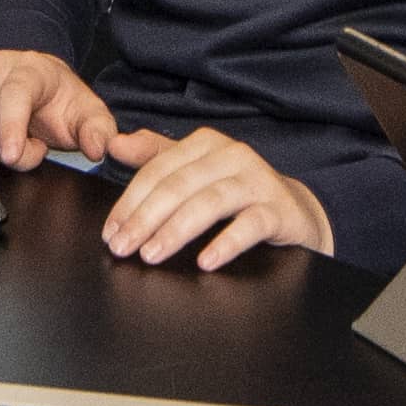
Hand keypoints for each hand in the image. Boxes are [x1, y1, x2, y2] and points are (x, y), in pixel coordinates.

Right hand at [0, 46, 119, 168]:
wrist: (33, 82)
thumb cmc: (57, 99)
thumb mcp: (86, 113)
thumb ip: (99, 131)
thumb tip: (98, 148)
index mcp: (26, 69)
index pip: (13, 96)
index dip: (10, 127)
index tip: (10, 153)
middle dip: (11, 152)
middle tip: (28, 140)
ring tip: (9, 136)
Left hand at [95, 125, 333, 269]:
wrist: (295, 211)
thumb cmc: (238, 192)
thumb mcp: (195, 170)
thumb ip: (155, 156)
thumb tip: (113, 144)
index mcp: (206, 144)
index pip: (158, 170)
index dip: (130, 201)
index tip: (110, 231)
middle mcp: (232, 156)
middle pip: (179, 186)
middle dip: (145, 218)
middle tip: (122, 247)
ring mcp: (257, 181)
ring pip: (209, 203)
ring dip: (176, 230)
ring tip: (152, 255)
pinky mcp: (279, 210)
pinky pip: (250, 225)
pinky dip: (225, 243)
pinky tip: (205, 261)